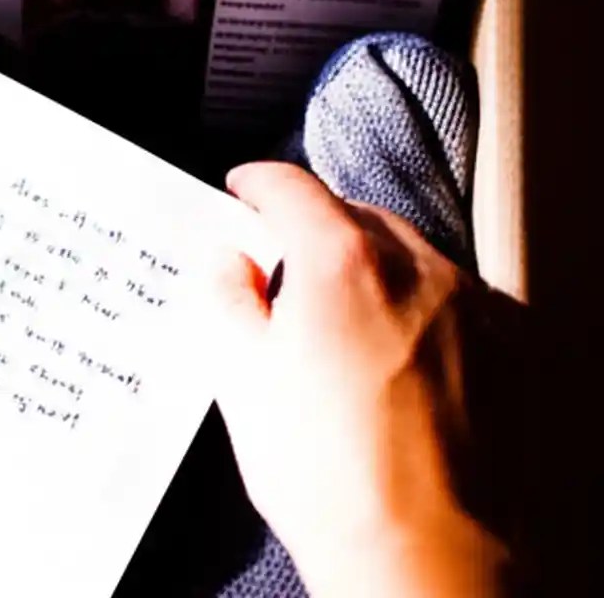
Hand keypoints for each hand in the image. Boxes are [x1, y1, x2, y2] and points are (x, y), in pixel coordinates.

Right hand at [205, 163, 506, 597]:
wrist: (419, 549)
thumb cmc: (323, 468)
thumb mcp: (240, 375)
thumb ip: (228, 298)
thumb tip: (230, 260)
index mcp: (340, 258)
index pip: (290, 186)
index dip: (255, 182)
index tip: (241, 190)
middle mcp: (415, 265)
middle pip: (352, 215)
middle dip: (312, 228)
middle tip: (278, 267)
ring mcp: (469, 305)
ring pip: (406, 254)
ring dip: (367, 266)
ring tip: (336, 320)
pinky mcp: (504, 348)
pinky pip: (450, 298)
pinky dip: (414, 305)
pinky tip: (391, 354)